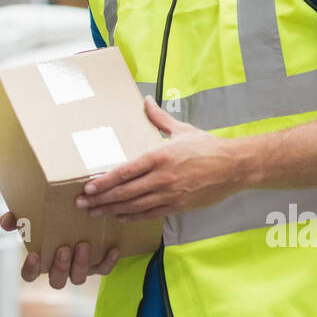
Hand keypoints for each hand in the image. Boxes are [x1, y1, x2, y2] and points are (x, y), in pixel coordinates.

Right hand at [0, 211, 120, 288]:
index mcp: (41, 261)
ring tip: (83, 244)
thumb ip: (17, 217)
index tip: (34, 255)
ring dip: (80, 264)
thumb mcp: (33, 213)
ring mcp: (79, 268)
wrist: (81, 208)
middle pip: (56, 280)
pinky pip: (103, 270)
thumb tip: (6, 221)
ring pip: (78, 278)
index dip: (30, 270)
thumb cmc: (50, 214)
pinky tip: (112, 248)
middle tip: (63, 248)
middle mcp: (59, 268)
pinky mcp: (97, 264)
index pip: (29, 275)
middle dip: (60, 267)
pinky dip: (108, 261)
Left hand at [73, 95, 241, 220]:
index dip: (104, 182)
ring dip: (112, 210)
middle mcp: (162, 178)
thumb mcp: (182, 129)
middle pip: (125, 192)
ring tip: (95, 213)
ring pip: (134, 206)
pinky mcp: (178, 206)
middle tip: (82, 204)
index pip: (125, 172)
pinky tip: (120, 216)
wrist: (234, 167)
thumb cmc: (208, 147)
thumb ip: (159, 117)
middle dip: (101, 199)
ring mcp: (170, 194)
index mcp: (159, 156)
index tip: (88, 187)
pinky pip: (150, 214)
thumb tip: (145, 100)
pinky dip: (133, 216)